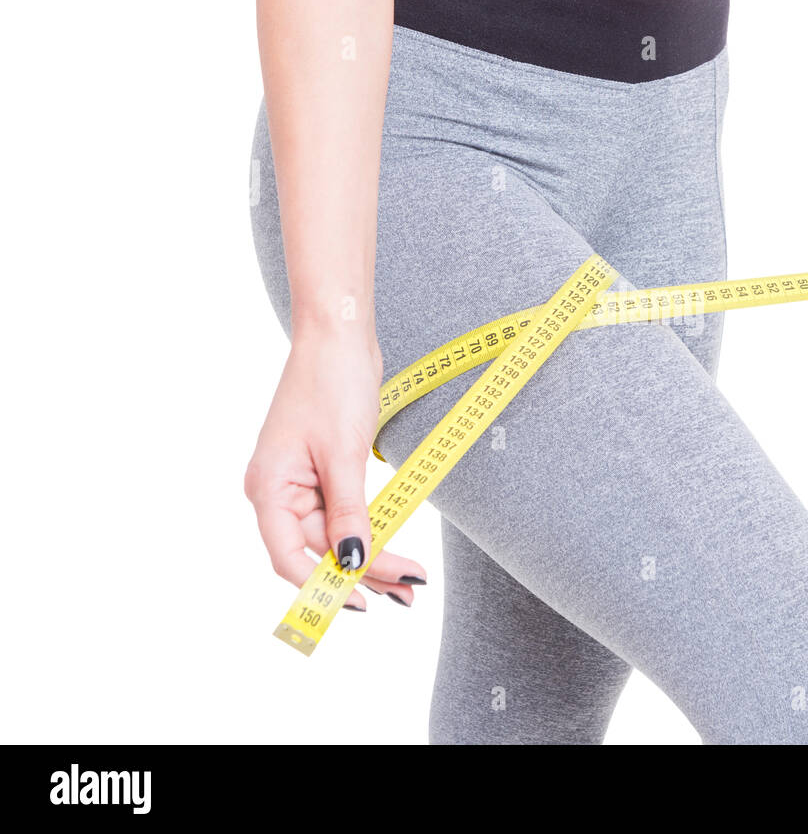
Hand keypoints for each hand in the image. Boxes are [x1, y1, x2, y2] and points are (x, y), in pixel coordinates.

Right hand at [244, 332, 426, 610]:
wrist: (340, 335)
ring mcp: (300, 483)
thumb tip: (352, 562)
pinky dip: (369, 531)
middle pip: (316, 551)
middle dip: (361, 574)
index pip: (288, 557)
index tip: (362, 603)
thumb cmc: (332, 383)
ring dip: (369, 558)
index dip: (322, 586)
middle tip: (407, 593)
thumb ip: (348, 512)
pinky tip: (391, 550)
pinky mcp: (324, 473)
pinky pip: (343, 515)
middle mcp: (278, 491)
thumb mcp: (344, 453)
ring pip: (334, 537)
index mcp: (268, 488)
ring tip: (409, 582)